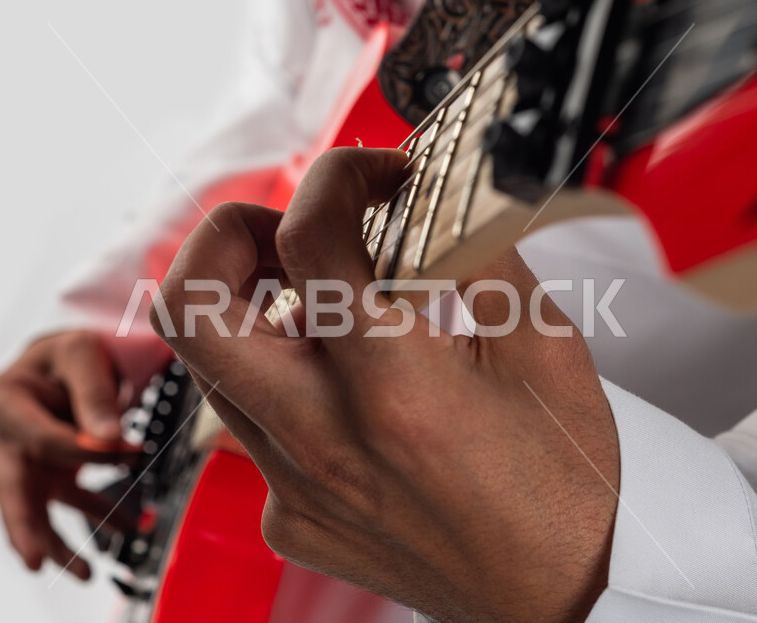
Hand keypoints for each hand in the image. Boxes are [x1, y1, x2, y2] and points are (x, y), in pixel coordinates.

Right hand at [0, 330, 139, 579]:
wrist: (66, 358)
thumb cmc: (68, 352)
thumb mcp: (82, 353)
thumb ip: (94, 394)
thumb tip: (109, 440)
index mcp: (1, 401)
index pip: (41, 438)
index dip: (85, 449)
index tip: (129, 449)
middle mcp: (1, 436)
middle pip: (12, 488)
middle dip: (23, 527)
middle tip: (32, 562)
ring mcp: (20, 460)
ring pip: (34, 509)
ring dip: (57, 543)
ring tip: (85, 575)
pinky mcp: (44, 475)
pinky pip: (64, 506)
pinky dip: (92, 520)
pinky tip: (124, 530)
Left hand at [153, 148, 619, 621]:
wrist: (568, 597)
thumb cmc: (569, 490)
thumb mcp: (545, 348)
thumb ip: (481, 258)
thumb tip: (443, 201)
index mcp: (393, 385)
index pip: (306, 238)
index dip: (337, 175)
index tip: (374, 176)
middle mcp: (323, 440)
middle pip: (187, 307)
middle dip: (223, 240)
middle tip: (285, 230)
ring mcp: (297, 488)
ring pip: (214, 368)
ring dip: (251, 311)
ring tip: (321, 298)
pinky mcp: (294, 519)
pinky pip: (253, 432)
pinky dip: (287, 388)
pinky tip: (348, 389)